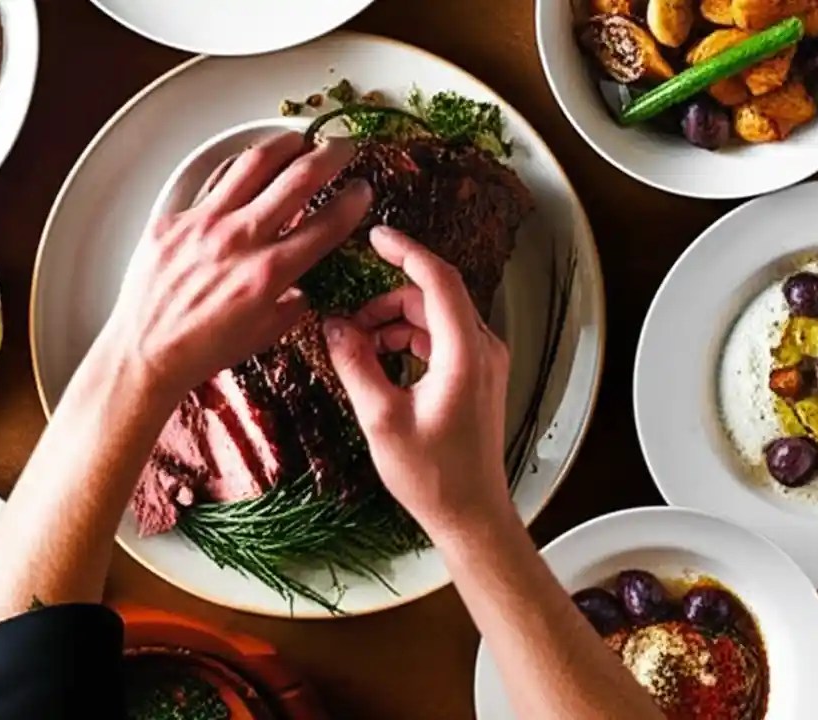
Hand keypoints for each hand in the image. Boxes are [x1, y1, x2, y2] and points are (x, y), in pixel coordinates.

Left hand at [104, 132, 371, 399]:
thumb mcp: (264, 334)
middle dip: (330, 155)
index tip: (363, 188)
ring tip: (299, 139)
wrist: (144, 354)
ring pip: (253, 164)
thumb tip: (303, 284)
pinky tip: (247, 171)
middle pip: (298, 179)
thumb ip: (292, 303)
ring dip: (284, 145)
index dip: (353, 201)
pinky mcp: (174, 220)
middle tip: (342, 147)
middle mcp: (239, 240)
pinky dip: (237, 173)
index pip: (326, 224)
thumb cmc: (203, 351)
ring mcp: (204, 224)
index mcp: (268, 273)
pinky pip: (212, 184)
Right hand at [323, 226, 512, 539]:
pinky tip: (379, 362)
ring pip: (435, 317)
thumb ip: (356, 365)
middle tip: (347, 323)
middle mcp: (483, 349)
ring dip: (394, 322)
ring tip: (357, 348)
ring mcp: (484, 362)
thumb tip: (333, 326)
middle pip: (433, 296)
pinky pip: (440, 338)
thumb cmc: (432, 475)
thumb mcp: (380, 419)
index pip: (438, 279)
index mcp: (465, 353)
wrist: (471, 513)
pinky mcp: (477, 376)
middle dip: (386, 300)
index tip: (374, 236)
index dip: (405, 251)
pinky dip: (408, 340)